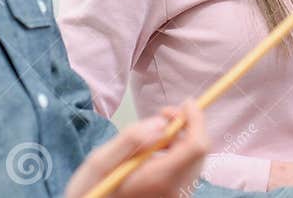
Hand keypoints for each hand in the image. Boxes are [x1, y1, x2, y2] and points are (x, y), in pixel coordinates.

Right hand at [65, 101, 208, 197]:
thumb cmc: (93, 190)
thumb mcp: (101, 161)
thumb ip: (132, 138)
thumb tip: (162, 123)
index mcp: (159, 180)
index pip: (196, 146)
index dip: (196, 120)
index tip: (186, 103)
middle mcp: (174, 192)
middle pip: (199, 152)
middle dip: (188, 126)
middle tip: (164, 114)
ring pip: (195, 160)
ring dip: (183, 139)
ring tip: (156, 133)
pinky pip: (188, 170)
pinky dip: (179, 153)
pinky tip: (157, 150)